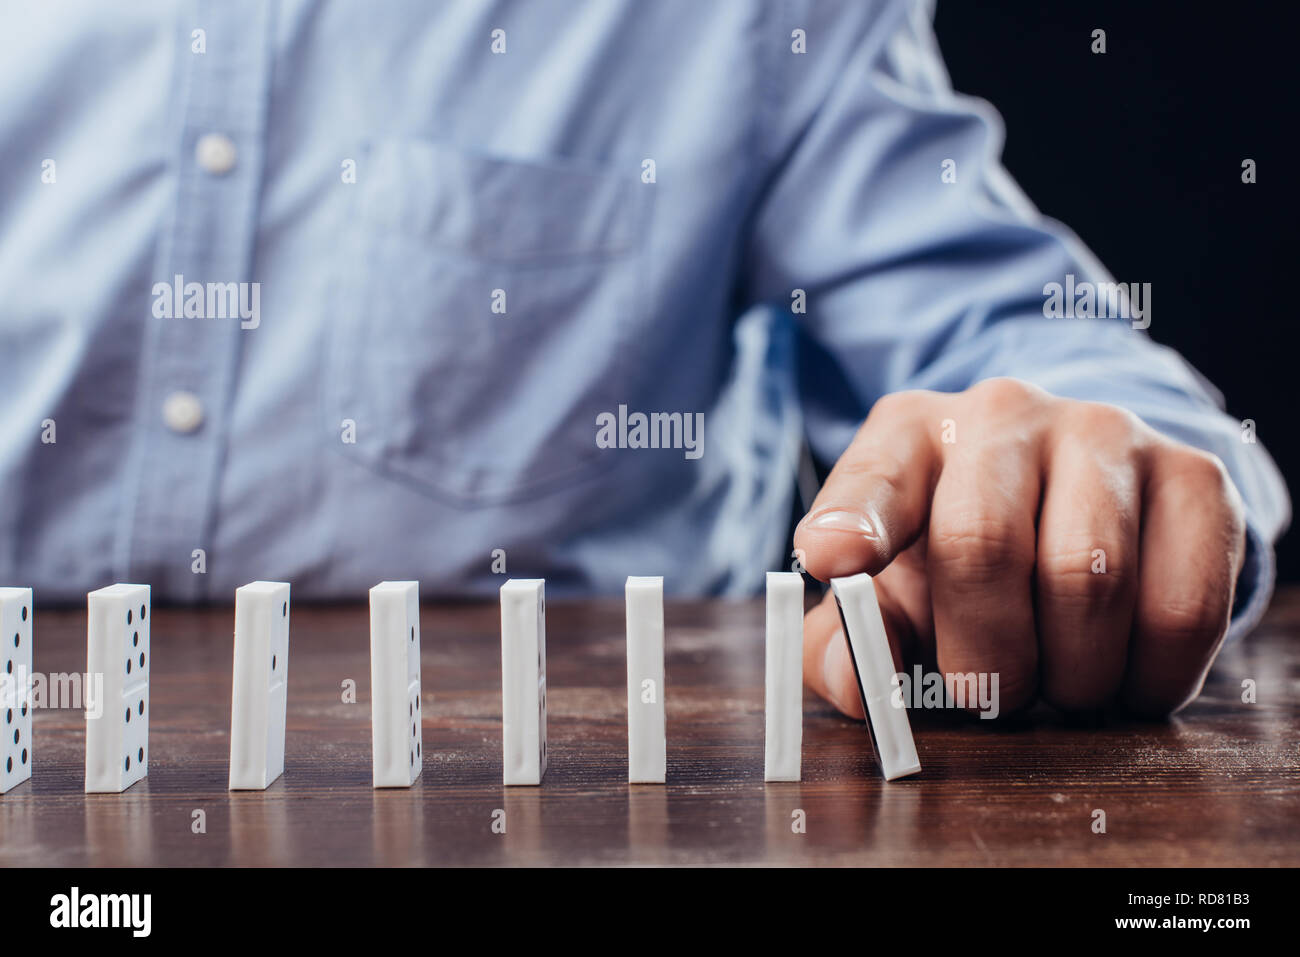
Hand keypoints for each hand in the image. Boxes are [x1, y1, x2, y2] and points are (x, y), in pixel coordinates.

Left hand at [793, 378, 1246, 719]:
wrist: (1080, 499)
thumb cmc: (958, 561)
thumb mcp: (889, 592)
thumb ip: (847, 643)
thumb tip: (859, 685)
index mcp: (909, 436)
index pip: (875, 476)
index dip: (853, 522)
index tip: (834, 560)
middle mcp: (1002, 416)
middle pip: (982, 545)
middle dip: (981, 657)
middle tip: (988, 695)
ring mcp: (1105, 433)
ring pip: (1088, 582)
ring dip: (1068, 675)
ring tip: (1057, 678)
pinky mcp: (1193, 475)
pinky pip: (1179, 608)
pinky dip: (1148, 676)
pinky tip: (1123, 673)